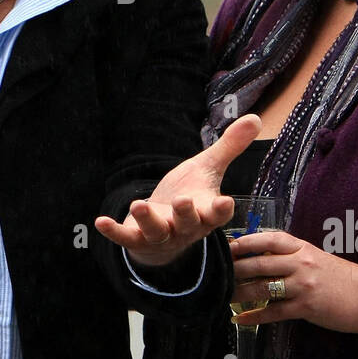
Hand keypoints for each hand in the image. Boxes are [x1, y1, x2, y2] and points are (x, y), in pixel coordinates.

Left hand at [94, 114, 261, 266]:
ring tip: (138, 204)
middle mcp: (186, 228)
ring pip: (157, 232)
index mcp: (206, 212)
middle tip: (181, 201)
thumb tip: (256, 118)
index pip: (217, 213)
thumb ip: (229, 147)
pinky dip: (114, 232)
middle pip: (188, 223)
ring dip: (148, 220)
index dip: (221, 210)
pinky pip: (126, 238)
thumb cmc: (191, 196)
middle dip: (185, 214)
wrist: (166, 229)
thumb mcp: (208, 169)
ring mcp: (162, 236)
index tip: (226, 202)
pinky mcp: (138, 240)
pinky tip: (100, 221)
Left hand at [229, 230, 357, 335]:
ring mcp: (303, 284)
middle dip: (234, 268)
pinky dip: (254, 316)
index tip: (223, 246)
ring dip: (238, 292)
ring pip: (261, 287)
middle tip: (214, 272)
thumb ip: (288, 255)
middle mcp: (300, 262)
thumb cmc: (338, 277)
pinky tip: (240, 318)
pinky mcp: (306, 306)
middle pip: (258, 263)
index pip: (266, 239)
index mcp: (301, 246)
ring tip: (222, 295)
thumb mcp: (313, 256)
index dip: (242, 242)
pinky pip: (273, 311)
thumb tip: (256, 256)